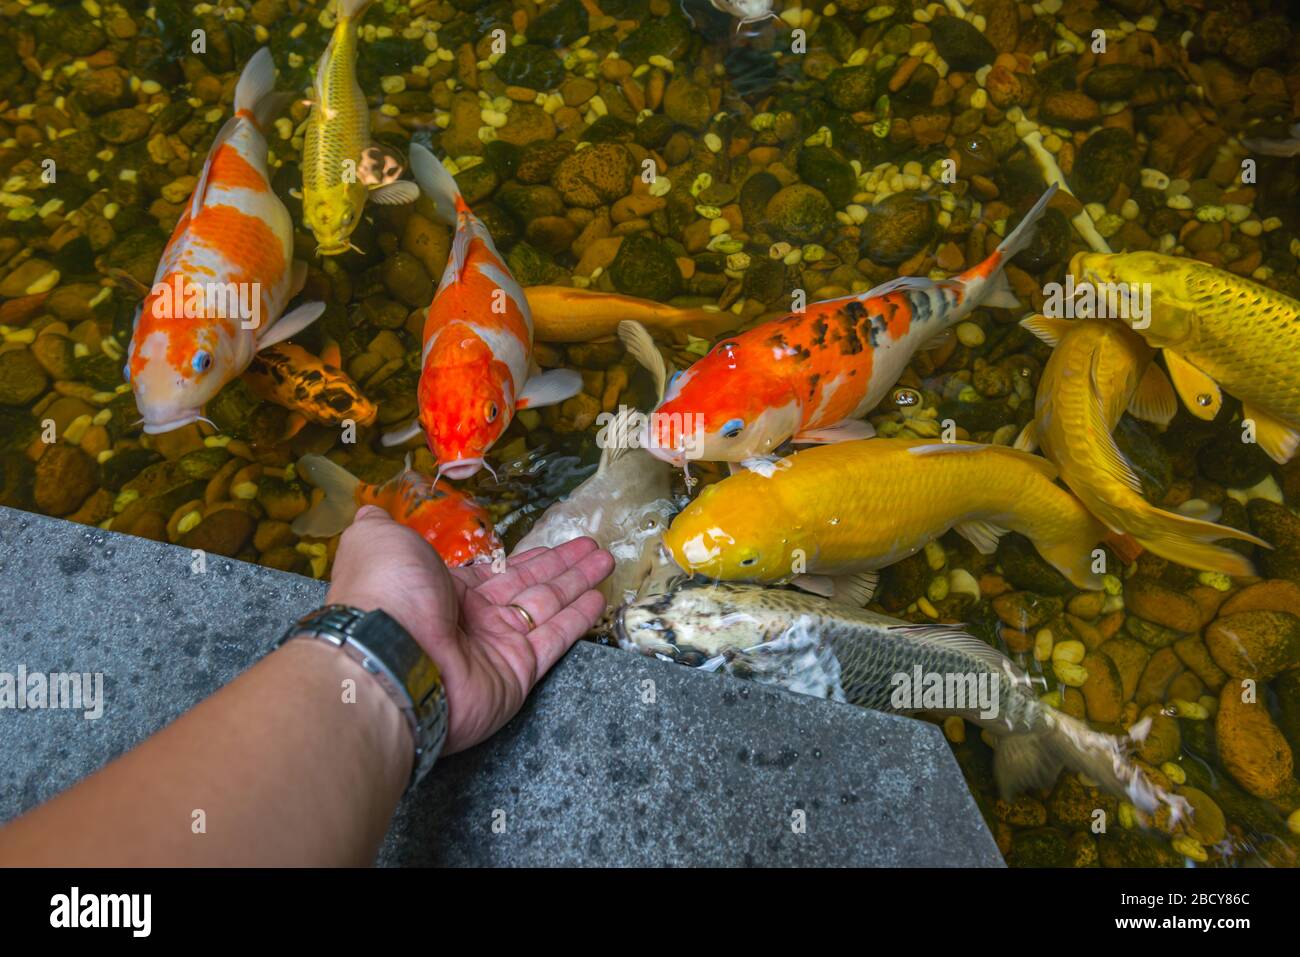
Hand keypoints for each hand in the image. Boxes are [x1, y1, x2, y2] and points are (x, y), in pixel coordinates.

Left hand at [325, 507, 613, 753]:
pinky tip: (598, 598)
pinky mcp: (517, 672)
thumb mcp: (376, 542)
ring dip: (577, 582)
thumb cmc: (387, 592)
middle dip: (562, 565)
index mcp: (443, 588)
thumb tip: (372, 513)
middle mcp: (472, 618)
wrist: (390, 657)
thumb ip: (383, 528)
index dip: (528, 557)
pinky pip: (553, 639)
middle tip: (593, 547)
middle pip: (529, 584)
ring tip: (606, 561)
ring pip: (548, 606)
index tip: (552, 545)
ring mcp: (496, 647)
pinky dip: (577, 619)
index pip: (497, 571)